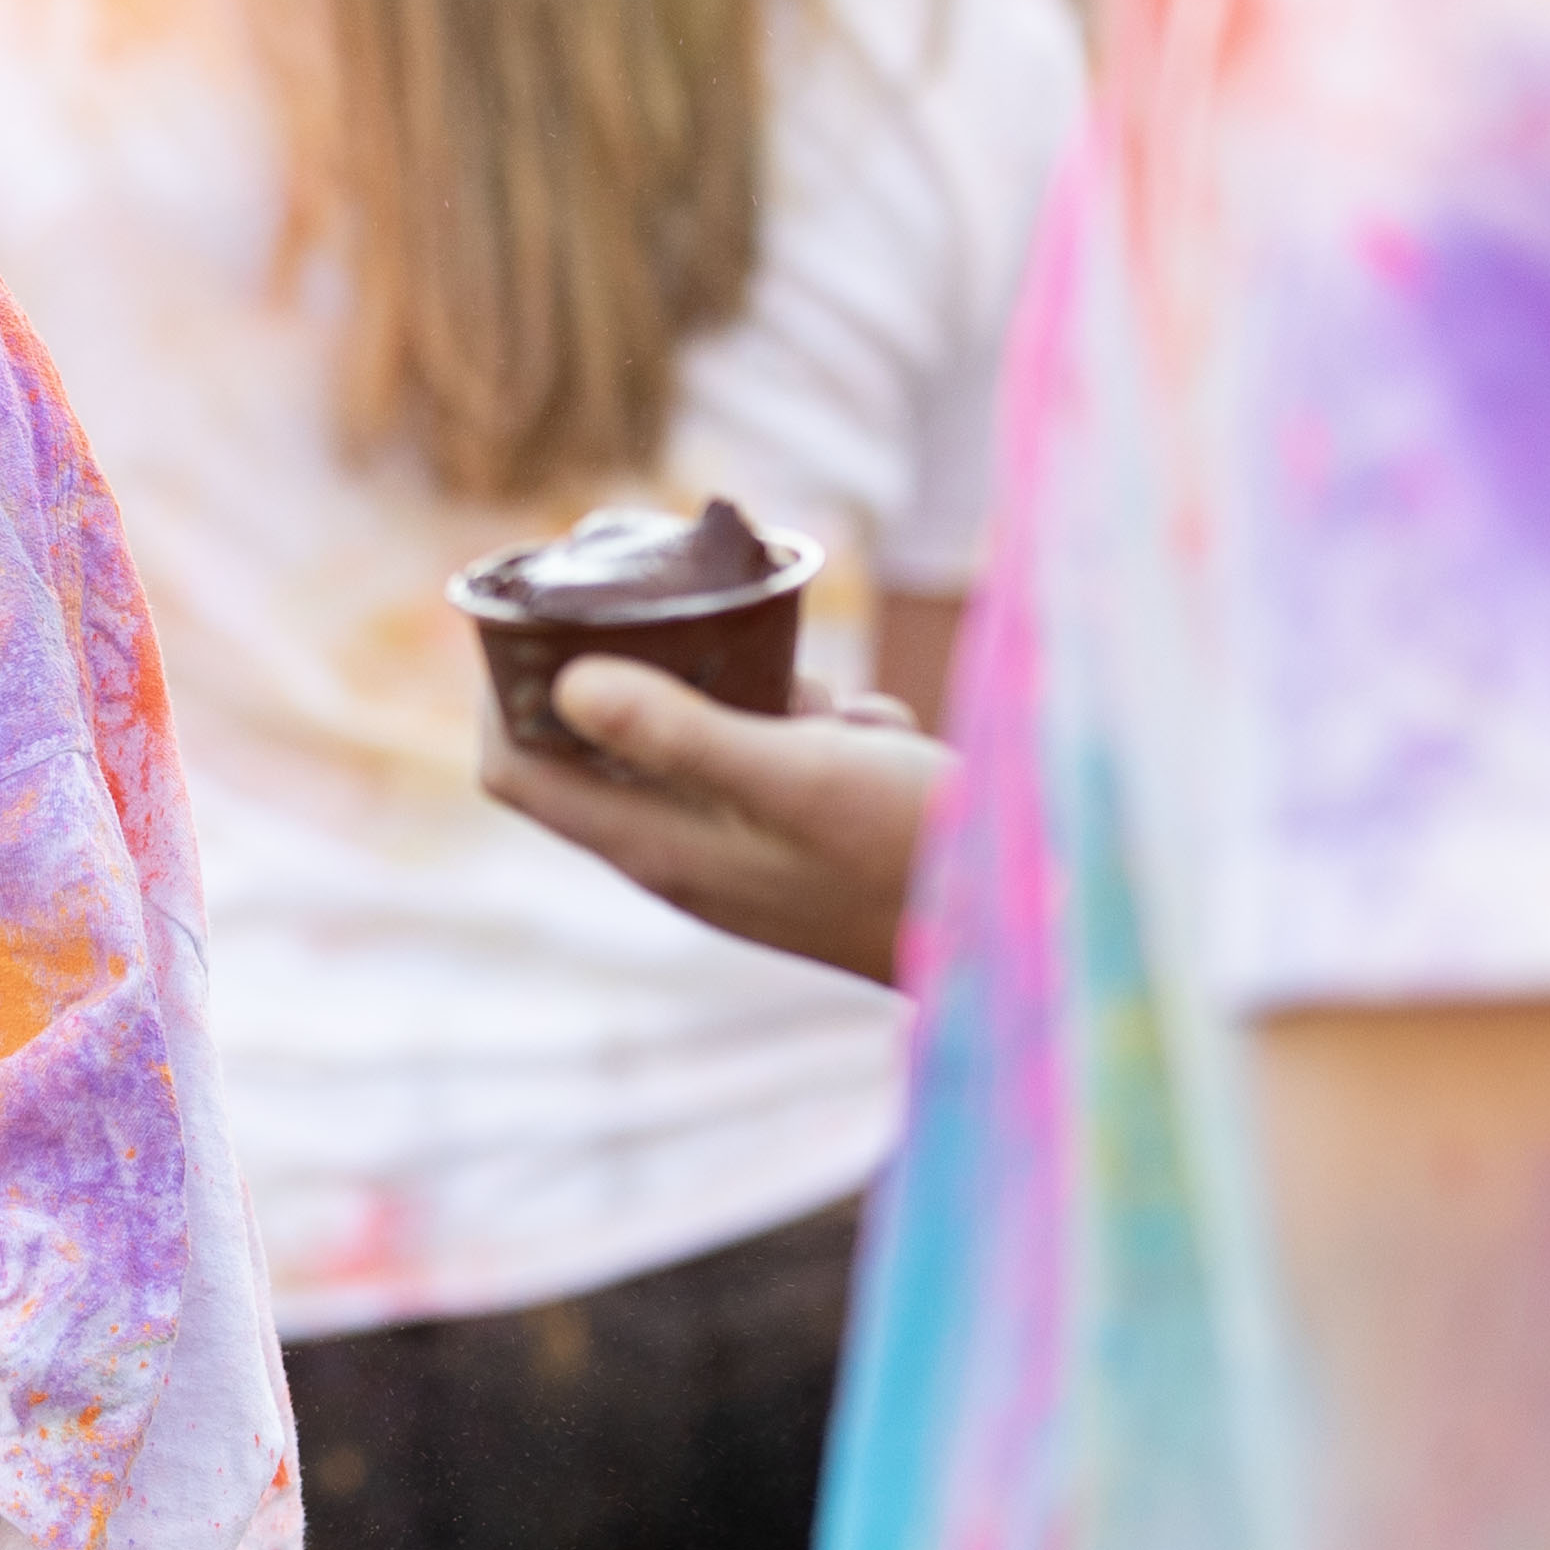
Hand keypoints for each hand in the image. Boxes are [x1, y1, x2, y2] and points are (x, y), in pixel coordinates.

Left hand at [485, 655, 947, 980]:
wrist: (1045, 931)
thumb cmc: (916, 855)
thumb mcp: (796, 775)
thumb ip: (680, 735)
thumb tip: (566, 687)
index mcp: (658, 848)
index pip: (518, 772)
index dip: (504, 693)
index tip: (540, 618)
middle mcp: (688, 857)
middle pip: (608, 743)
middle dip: (654, 674)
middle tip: (716, 629)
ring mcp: (749, 855)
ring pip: (712, 737)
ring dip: (765, 699)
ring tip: (837, 711)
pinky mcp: (810, 846)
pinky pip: (786, 761)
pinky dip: (827, 732)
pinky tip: (888, 741)